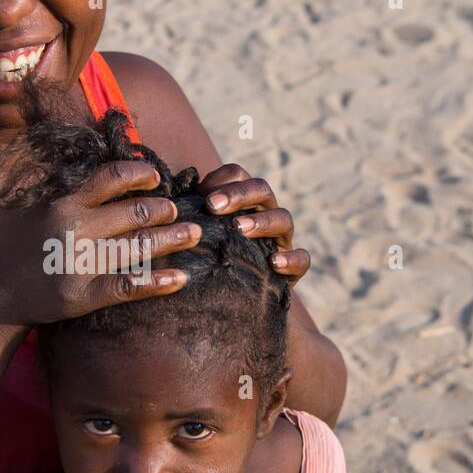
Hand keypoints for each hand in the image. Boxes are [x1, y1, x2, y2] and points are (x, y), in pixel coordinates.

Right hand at [0, 161, 199, 327]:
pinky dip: (159, 282)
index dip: (141, 174)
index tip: (156, 178)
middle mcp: (74, 226)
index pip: (112, 177)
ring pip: (139, 245)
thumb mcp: (28, 206)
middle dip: (165, 209)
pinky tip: (181, 278)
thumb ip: (58, 188)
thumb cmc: (10, 247)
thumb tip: (91, 168)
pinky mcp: (82, 294)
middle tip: (180, 211)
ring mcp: (79, 261)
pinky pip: (129, 286)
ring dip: (173, 238)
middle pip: (134, 210)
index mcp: (62, 201)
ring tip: (194, 234)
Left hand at [199, 164, 309, 286]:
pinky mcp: (293, 268)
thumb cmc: (208, 257)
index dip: (222, 179)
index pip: (238, 175)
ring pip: (284, 218)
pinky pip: (303, 259)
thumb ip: (189, 215)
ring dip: (262, 221)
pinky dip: (292, 258)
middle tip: (212, 207)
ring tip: (239, 229)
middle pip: (261, 189)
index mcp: (242, 200)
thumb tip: (169, 202)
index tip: (201, 194)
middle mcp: (265, 212)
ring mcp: (281, 239)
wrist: (232, 297)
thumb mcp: (198, 233)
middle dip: (238, 194)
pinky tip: (274, 263)